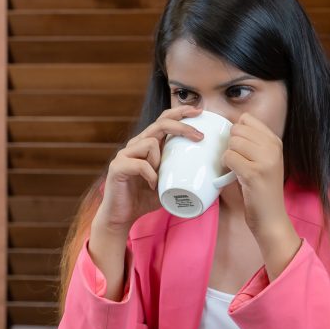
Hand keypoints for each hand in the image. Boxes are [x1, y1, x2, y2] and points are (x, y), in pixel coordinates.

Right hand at [94, 105, 203, 234]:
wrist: (121, 216)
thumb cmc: (144, 199)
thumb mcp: (169, 185)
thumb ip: (182, 175)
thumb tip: (212, 178)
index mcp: (148, 144)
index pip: (164, 120)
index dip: (180, 112)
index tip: (199, 111)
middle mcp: (136, 144)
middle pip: (160, 124)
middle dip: (182, 126)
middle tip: (200, 136)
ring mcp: (125, 154)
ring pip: (150, 143)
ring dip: (160, 160)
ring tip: (159, 178)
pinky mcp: (117, 166)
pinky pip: (141, 164)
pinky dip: (150, 175)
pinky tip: (152, 186)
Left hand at [221, 113, 300, 277]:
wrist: (271, 218)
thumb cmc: (262, 190)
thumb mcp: (264, 161)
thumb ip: (253, 143)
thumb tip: (231, 126)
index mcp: (275, 142)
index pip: (247, 119)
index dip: (236, 131)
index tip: (238, 147)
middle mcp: (273, 147)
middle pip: (237, 129)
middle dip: (231, 144)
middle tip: (237, 161)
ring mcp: (265, 160)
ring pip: (232, 142)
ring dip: (228, 155)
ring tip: (236, 168)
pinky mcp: (254, 173)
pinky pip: (229, 157)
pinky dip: (226, 166)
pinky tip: (233, 176)